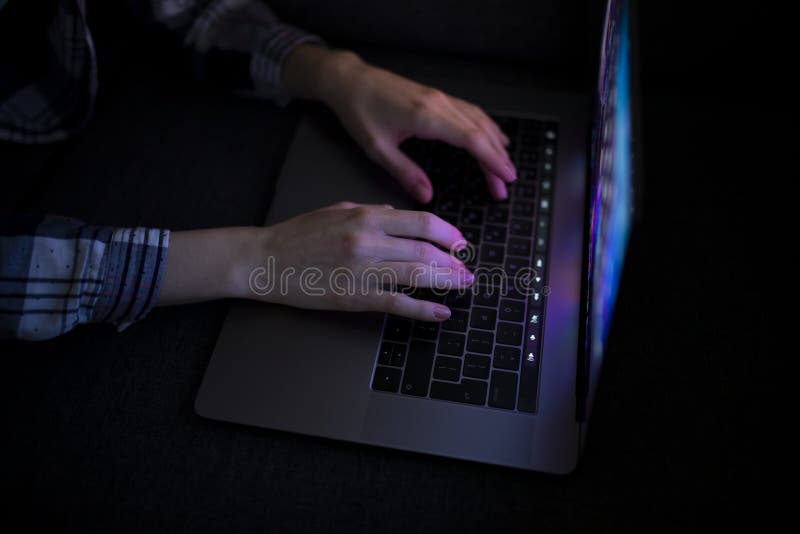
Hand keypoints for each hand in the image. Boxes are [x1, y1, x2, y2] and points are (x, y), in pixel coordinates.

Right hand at [159, 203, 474, 320]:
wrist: (267, 261)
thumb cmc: (298, 235)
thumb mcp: (337, 209)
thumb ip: (373, 211)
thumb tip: (402, 216)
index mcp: (366, 216)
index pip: (421, 222)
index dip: (448, 234)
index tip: (460, 242)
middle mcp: (368, 241)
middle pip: (426, 250)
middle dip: (454, 260)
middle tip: (468, 268)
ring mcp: (363, 271)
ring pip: (418, 275)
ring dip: (447, 282)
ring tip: (463, 286)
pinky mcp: (355, 298)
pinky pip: (398, 304)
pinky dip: (424, 309)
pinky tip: (441, 312)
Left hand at [283, 46, 515, 202]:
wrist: (351, 81)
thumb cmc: (360, 112)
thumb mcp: (377, 149)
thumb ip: (405, 173)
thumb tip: (426, 196)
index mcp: (426, 117)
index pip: (471, 139)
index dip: (492, 160)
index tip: (506, 177)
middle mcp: (439, 103)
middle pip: (480, 132)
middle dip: (497, 159)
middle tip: (506, 185)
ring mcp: (440, 97)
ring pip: (478, 120)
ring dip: (494, 144)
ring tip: (504, 166)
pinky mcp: (437, 96)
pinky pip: (470, 111)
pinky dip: (485, 127)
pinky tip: (492, 137)